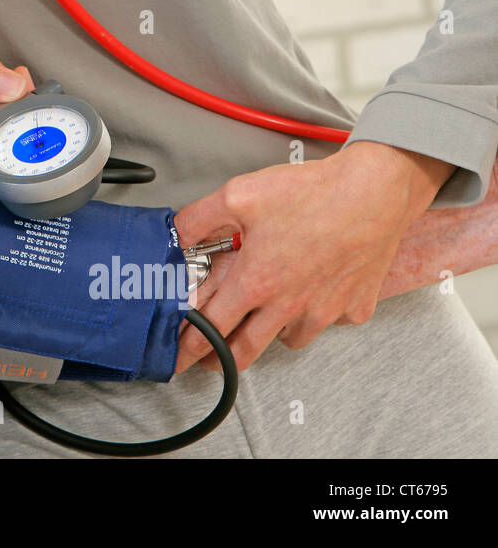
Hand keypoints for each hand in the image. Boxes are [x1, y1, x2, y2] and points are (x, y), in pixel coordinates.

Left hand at [172, 141, 455, 372]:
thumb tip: (176, 233)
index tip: (180, 358)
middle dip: (221, 360)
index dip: (189, 347)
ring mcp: (324, 310)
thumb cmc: (313, 193)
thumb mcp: (238, 195)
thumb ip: (198, 218)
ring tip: (259, 317)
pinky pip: (328, 323)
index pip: (211, 328)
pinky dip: (314, 315)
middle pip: (246, 351)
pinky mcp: (354, 307)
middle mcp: (289, 305)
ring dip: (270, 333)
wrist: (375, 191)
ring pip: (289, 339)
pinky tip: (309, 294)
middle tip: (209, 358)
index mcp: (256, 283)